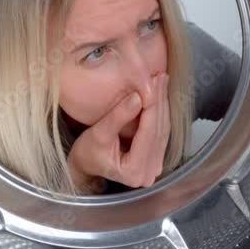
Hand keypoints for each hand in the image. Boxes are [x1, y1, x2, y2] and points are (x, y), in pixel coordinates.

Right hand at [67, 73, 170, 192]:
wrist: (85, 165)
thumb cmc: (87, 153)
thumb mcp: (98, 134)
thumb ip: (118, 117)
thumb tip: (138, 96)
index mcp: (135, 170)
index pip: (149, 132)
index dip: (152, 105)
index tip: (154, 82)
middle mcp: (150, 171)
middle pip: (159, 130)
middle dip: (160, 102)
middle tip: (161, 77)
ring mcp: (154, 166)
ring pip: (163, 130)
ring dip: (162, 104)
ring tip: (162, 81)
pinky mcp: (155, 158)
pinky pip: (160, 132)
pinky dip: (159, 112)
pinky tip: (159, 95)